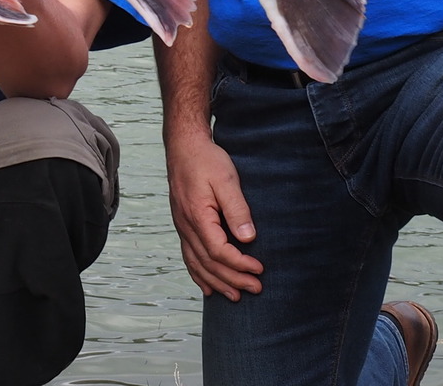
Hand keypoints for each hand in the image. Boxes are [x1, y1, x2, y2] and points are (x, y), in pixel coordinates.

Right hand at [165, 131, 262, 299]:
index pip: (219, 252)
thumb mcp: (227, 180)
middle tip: (255, 288)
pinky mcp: (183, 225)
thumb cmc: (206, 160)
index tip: (260, 269)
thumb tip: (248, 238)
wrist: (184, 146)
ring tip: (235, 296)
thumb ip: (237, 210)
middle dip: (233, 279)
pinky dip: (198, 274)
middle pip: (209, 263)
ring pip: (197, 264)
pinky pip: (188, 256)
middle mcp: (186, 226)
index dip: (240, 264)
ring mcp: (182, 227)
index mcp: (197, 216)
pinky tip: (207, 286)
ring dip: (217, 282)